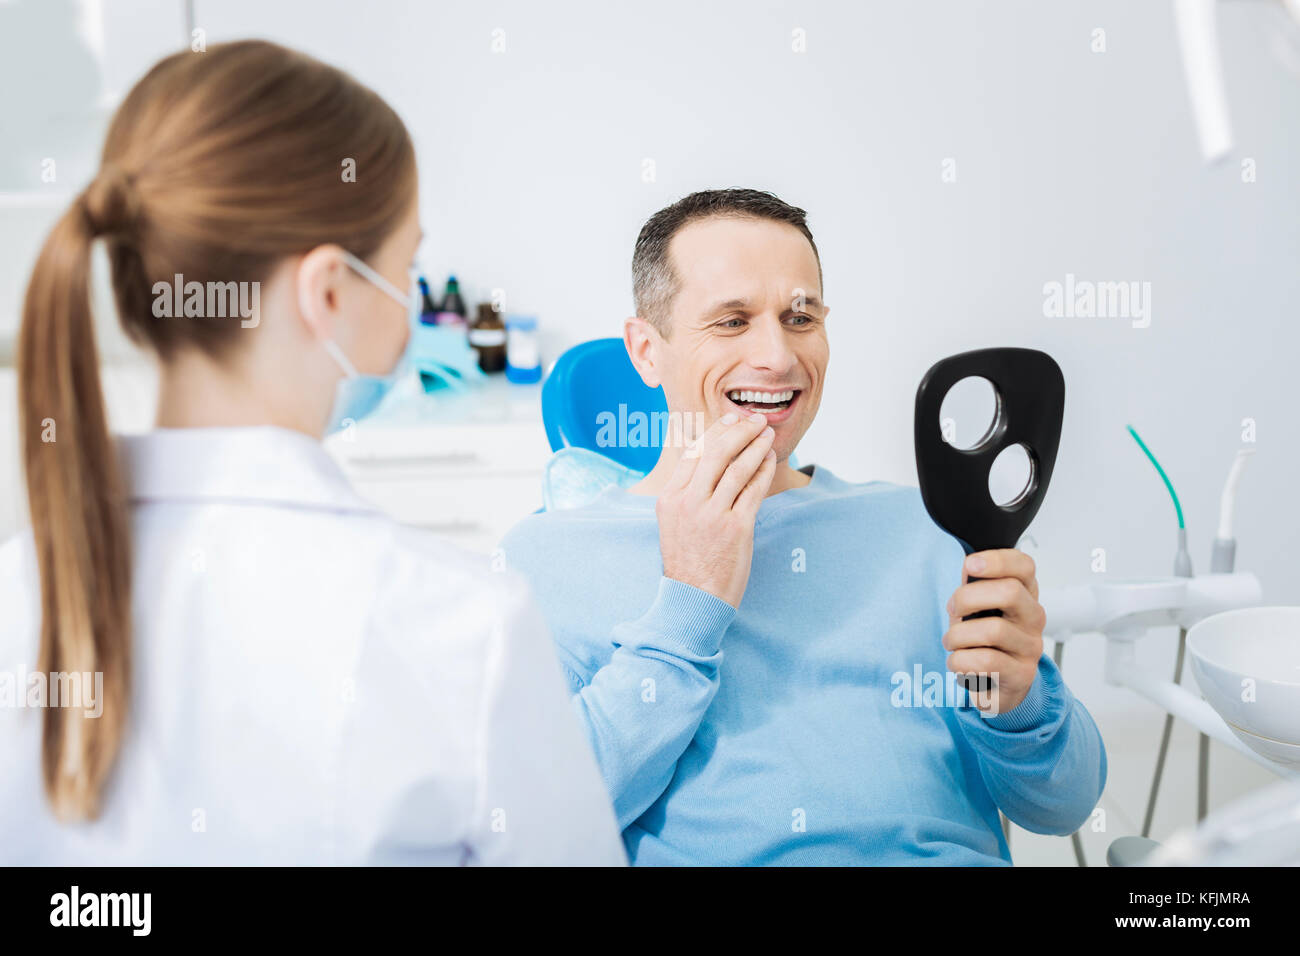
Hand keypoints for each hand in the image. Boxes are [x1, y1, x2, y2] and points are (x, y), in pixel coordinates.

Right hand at [656, 412, 776, 607]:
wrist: (694, 599)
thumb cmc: (687, 562)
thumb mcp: (673, 523)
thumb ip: (686, 493)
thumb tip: (709, 463)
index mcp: (670, 499)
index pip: (693, 453)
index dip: (715, 431)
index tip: (732, 420)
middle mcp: (689, 503)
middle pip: (716, 453)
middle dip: (740, 431)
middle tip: (756, 421)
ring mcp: (713, 515)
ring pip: (737, 468)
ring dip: (756, 447)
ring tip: (768, 436)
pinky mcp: (737, 528)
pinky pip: (754, 491)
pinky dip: (764, 471)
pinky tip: (771, 461)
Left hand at [943, 549, 1045, 714]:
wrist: (997, 686)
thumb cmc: (984, 641)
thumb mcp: (978, 609)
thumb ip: (975, 587)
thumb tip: (970, 566)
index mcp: (1025, 594)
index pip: (1024, 566)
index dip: (998, 560)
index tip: (970, 565)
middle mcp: (1033, 618)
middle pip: (1010, 592)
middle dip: (968, 597)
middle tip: (953, 610)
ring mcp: (1031, 647)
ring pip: (993, 630)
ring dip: (958, 636)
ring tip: (952, 642)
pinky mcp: (1021, 674)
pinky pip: (986, 661)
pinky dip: (960, 660)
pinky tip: (958, 662)